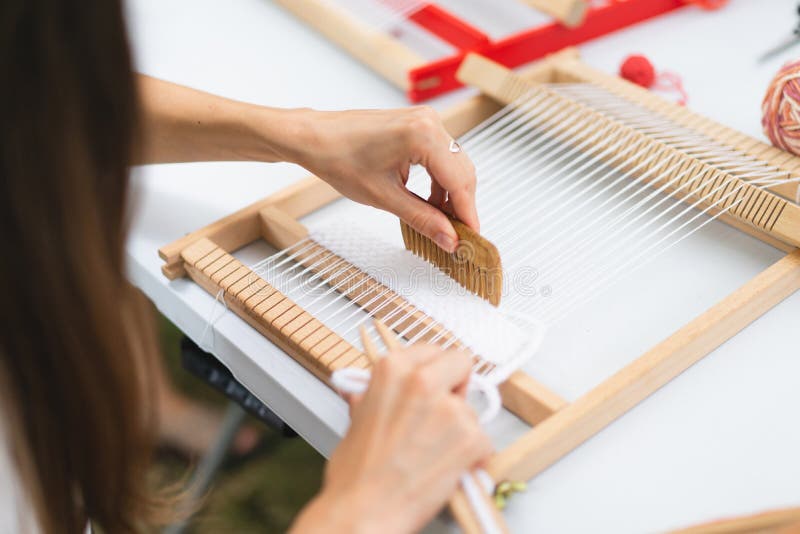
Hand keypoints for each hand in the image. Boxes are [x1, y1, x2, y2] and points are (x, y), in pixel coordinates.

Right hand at [290, 346, 492, 533]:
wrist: (362, 513)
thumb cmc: (355, 474)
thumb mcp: (358, 416)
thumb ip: (377, 393)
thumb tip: (375, 387)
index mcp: (392, 368)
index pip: (434, 350)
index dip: (435, 370)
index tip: (434, 384)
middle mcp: (423, 381)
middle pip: (462, 364)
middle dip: (456, 386)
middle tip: (442, 414)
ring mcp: (450, 410)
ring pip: (471, 408)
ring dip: (460, 429)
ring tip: (432, 454)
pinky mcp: (470, 439)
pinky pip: (483, 440)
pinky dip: (472, 457)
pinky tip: (447, 469)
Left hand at [292, 107, 478, 252]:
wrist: (315, 138)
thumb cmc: (339, 158)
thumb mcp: (384, 197)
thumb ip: (422, 219)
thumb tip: (449, 238)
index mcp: (423, 135)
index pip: (459, 182)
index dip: (468, 214)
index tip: (473, 238)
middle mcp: (429, 122)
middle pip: (462, 172)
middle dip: (462, 205)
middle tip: (459, 236)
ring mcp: (425, 120)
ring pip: (454, 165)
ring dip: (450, 194)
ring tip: (442, 223)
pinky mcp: (418, 125)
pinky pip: (441, 156)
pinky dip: (440, 181)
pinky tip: (430, 202)